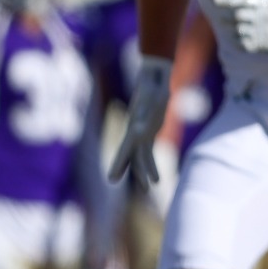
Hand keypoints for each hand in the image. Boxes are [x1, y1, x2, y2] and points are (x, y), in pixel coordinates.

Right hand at [109, 55, 172, 186]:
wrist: (153, 80)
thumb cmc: (151, 89)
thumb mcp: (150, 101)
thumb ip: (142, 116)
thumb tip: (137, 130)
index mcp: (133, 129)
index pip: (124, 151)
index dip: (118, 165)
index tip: (111, 179)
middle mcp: (136, 134)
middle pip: (132, 157)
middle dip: (135, 172)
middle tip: (140, 189)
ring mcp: (142, 134)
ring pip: (142, 157)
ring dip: (147, 172)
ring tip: (153, 186)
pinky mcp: (151, 132)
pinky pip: (149, 152)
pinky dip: (152, 164)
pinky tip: (156, 177)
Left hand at [215, 0, 267, 55]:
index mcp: (265, 2)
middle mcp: (265, 16)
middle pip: (237, 15)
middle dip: (228, 16)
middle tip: (224, 16)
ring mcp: (263, 32)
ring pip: (237, 29)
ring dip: (230, 28)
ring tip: (231, 26)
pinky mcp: (261, 45)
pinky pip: (240, 42)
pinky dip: (235, 39)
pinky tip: (239, 35)